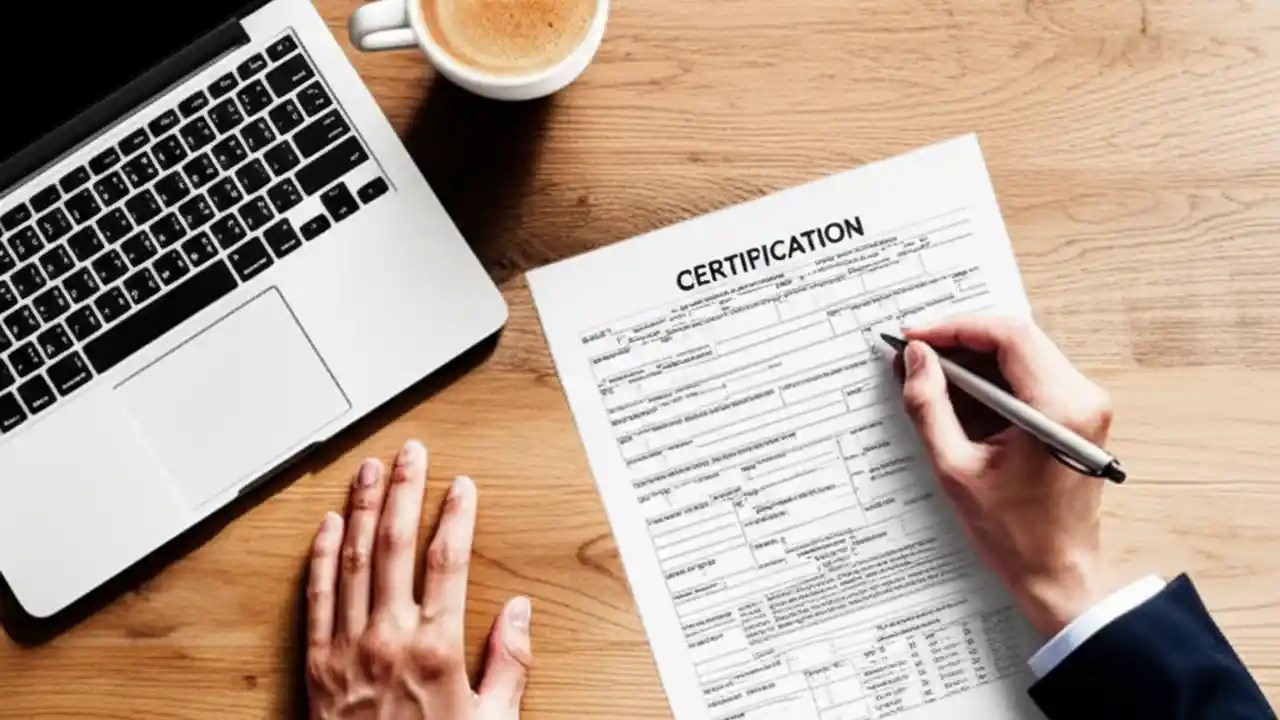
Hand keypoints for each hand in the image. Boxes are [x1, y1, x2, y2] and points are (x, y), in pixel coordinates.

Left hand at [306, 440, 532, 718]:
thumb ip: (510, 665)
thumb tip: (519, 614)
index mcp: (436, 649)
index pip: (449, 561)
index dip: (455, 515)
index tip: (461, 486)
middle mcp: (389, 640)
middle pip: (397, 546)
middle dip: (406, 492)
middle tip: (412, 453)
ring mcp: (348, 649)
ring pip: (354, 560)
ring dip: (363, 509)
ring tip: (370, 471)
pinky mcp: (317, 666)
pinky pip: (317, 597)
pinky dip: (321, 557)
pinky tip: (329, 526)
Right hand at [897, 317, 1118, 636]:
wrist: (1059, 572)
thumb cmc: (1013, 533)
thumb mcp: (955, 468)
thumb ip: (929, 406)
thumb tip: (915, 359)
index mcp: (1058, 408)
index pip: (1007, 335)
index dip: (954, 327)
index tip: (914, 337)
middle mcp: (1081, 397)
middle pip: (1015, 337)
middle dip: (959, 338)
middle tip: (913, 353)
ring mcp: (1084, 404)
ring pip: (1020, 352)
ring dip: (972, 357)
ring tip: (927, 372)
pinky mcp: (1075, 415)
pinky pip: (1028, 375)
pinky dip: (989, 376)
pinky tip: (955, 392)